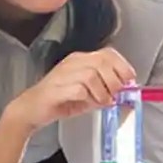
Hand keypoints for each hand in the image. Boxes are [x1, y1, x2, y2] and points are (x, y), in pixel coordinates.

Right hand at [6, 48, 135, 132]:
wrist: (31, 109)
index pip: (107, 53)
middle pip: (101, 61)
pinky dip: (89, 98)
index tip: (130, 79)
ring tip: (102, 102)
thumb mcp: (87, 95)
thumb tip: (124, 92)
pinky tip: (90, 104)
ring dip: (102, 91)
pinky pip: (80, 89)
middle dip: (114, 79)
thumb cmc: (59, 101)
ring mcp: (63, 74)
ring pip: (92, 74)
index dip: (122, 65)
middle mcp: (72, 63)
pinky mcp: (57, 88)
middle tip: (116, 94)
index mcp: (80, 60)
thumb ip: (104, 91)